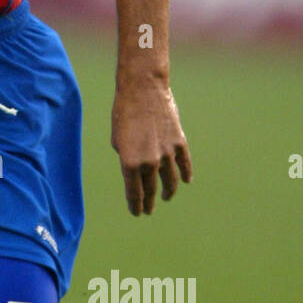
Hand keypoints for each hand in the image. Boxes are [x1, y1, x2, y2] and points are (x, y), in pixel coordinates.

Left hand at [111, 79, 191, 215]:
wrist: (143, 90)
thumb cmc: (124, 112)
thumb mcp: (117, 139)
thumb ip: (127, 157)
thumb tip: (136, 169)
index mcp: (129, 162)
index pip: (134, 193)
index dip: (135, 205)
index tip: (137, 212)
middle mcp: (149, 162)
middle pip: (150, 189)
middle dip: (149, 201)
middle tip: (148, 210)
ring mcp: (167, 153)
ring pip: (169, 180)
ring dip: (167, 191)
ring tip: (166, 197)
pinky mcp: (179, 142)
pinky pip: (185, 164)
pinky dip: (185, 174)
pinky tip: (185, 181)